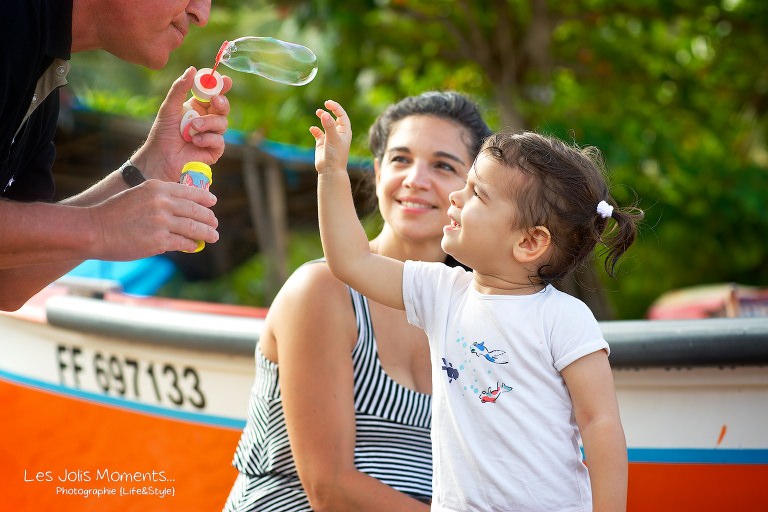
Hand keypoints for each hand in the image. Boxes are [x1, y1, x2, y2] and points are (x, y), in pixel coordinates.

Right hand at [89, 179, 218, 258]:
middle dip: (209, 218)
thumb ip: (159, 198)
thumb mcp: (138, 195)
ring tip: (214, 236)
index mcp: (157, 187)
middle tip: (215, 223)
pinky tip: (196, 246)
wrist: (93, 230)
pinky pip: (184, 242)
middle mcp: (162, 202)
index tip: (213, 203)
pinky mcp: (159, 241)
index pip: (190, 192)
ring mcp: (162, 222)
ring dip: (208, 233)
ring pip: (195, 227)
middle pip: (196, 210)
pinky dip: (193, 245)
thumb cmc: (113, 214)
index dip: (205, 199)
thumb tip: (180, 207)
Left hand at [130, 67, 232, 181]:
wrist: (160, 158)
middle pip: (223, 107)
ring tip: (193, 127)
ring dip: (208, 123)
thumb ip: (180, 88)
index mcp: (198, 108)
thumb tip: (192, 69)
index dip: (220, 86)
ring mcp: (212, 135)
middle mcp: (207, 120)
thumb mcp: (169, 107)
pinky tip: (195, 141)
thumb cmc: (162, 133)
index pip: (212, 93)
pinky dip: (207, 139)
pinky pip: (219, 141)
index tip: (224, 80)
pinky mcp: (214, 150)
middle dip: (222, 102)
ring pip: (222, 123)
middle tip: (215, 100)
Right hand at [310, 100, 351, 174]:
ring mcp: (330, 138)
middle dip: (331, 111)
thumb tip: (324, 114)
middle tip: (325, 104)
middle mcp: (338, 134)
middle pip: (335, 118)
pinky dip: (315, 130)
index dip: (336, 108)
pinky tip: (312, 129)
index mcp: (345, 132)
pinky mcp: (322, 144)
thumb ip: (329, 126)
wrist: (330, 171)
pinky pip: (318, 134)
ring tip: (318, 112)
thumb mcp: (333, 139)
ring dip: (323, 118)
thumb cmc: (335, 155)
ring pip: (326, 124)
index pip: (342, 115)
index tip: (328, 103)